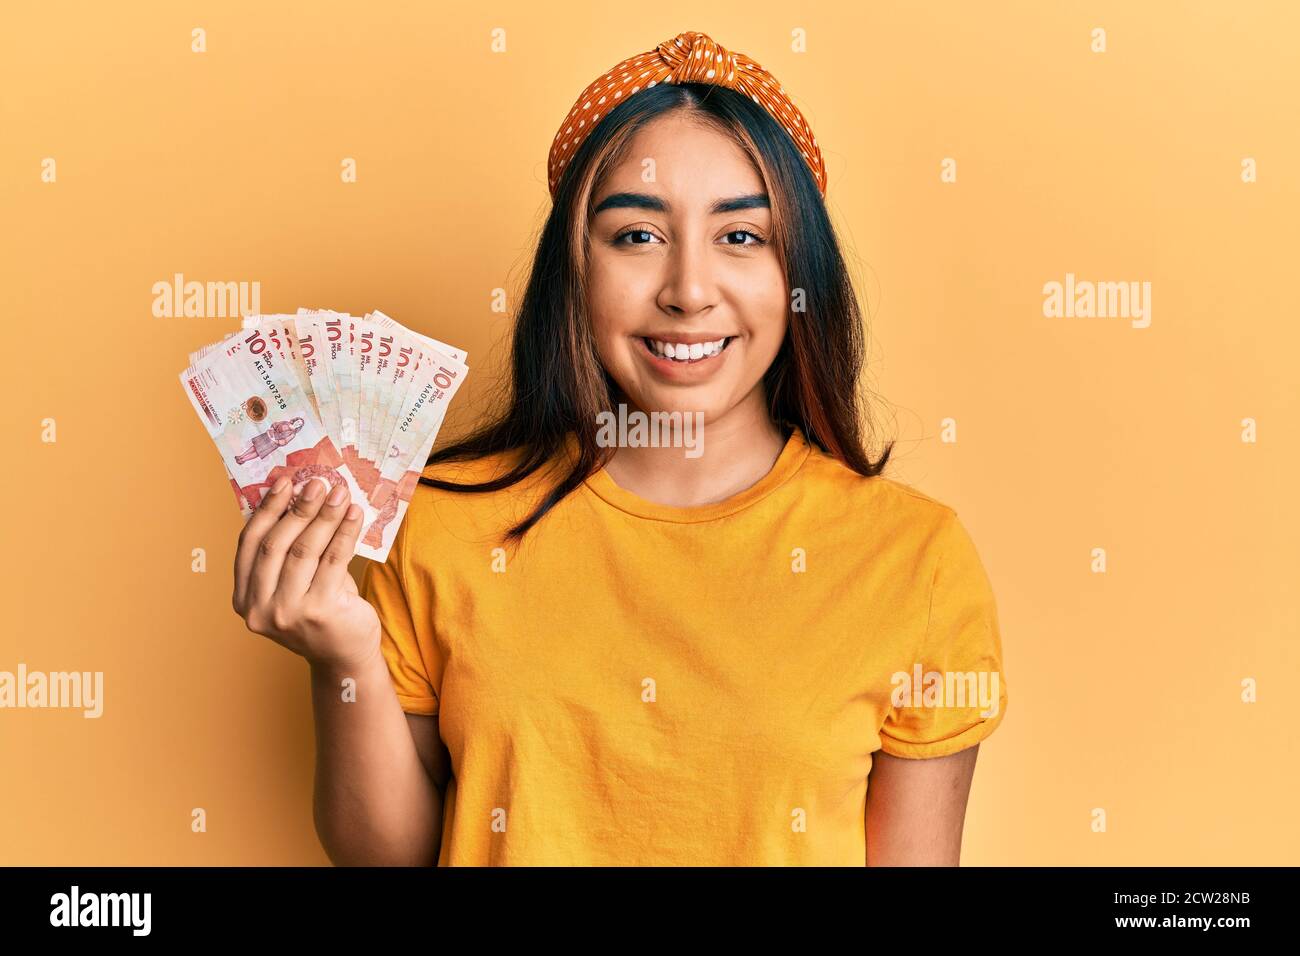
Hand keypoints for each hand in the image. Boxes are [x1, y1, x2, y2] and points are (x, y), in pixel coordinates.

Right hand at [233, 475, 380, 669]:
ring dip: (324, 516)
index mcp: (244, 599)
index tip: (284, 482)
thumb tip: (298, 495)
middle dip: (297, 508)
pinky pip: (333, 560)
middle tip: (317, 483)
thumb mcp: (294, 582)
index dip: (266, 510)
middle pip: (275, 544)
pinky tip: (355, 515)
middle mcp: (259, 609)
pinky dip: (345, 533)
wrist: (344, 655)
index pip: (249, 544)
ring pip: (304, 551)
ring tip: (340, 494)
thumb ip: (287, 549)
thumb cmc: (319, 609)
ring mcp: (287, 614)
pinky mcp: (320, 612)